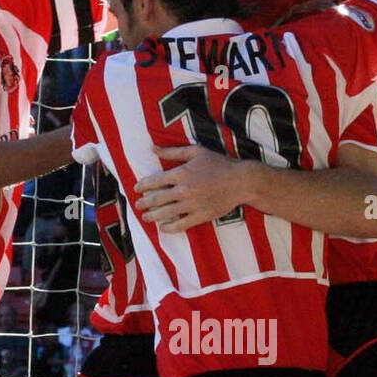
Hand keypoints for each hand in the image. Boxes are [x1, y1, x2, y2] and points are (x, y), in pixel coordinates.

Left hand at [134, 145, 250, 231]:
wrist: (241, 181)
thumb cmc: (219, 164)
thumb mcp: (196, 152)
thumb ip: (173, 151)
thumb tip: (153, 148)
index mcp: (181, 173)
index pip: (154, 181)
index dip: (142, 185)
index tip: (136, 189)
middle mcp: (184, 190)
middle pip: (157, 199)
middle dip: (144, 203)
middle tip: (137, 205)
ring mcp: (192, 205)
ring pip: (165, 213)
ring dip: (152, 216)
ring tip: (145, 217)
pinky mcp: (201, 216)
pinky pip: (181, 225)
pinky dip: (169, 228)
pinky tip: (163, 228)